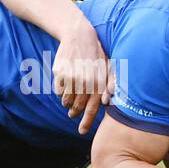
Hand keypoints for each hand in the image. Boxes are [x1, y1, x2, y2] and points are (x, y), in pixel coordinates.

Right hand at [52, 17, 113, 134]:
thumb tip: (107, 102)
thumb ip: (110, 84)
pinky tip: (64, 85)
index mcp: (99, 82)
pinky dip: (61, 91)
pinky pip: (58, 90)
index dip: (87, 122)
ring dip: (67, 103)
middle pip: (78, 106)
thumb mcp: (107, 67)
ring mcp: (72, 77)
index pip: (92, 108)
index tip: (82, 131)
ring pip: (66, 100)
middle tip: (72, 115)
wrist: (79, 35)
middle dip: (74, 113)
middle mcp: (86, 81)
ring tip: (68, 101)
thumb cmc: (95, 54)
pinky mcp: (60, 73)